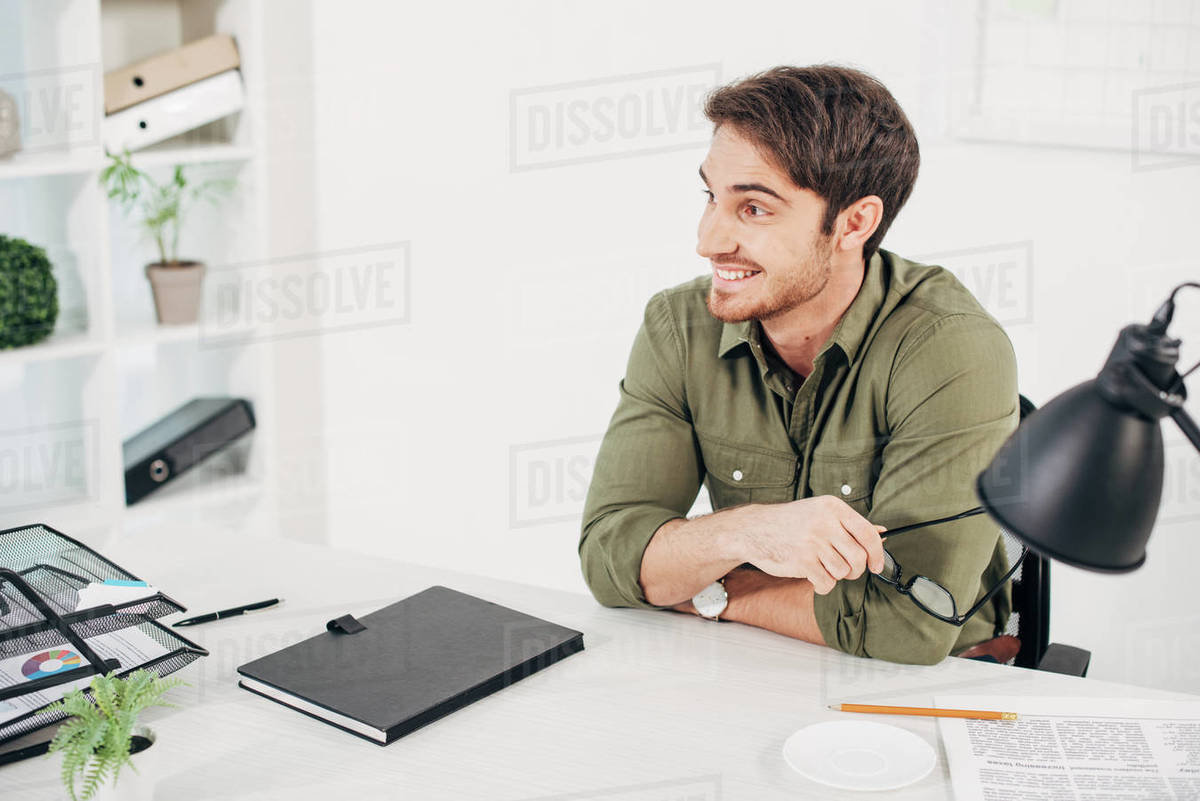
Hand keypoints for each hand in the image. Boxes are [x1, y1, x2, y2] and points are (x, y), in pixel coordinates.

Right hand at [739, 496, 886, 594]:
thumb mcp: (820, 512)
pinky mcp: (802, 561)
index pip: (867, 533)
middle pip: (859, 557)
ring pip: (844, 572)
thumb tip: (881, 532)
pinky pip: (827, 583)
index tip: (876, 565)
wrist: (754, 529)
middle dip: (856, 570)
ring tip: (824, 568)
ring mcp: (813, 542)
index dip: (877, 553)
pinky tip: (814, 576)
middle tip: (845, 569)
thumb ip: (849, 524)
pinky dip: (824, 585)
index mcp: (833, 507)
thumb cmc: (791, 522)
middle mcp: (824, 522)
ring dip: (837, 576)